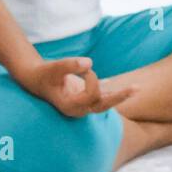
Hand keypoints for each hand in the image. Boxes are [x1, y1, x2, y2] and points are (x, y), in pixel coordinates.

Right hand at [19, 57, 134, 118]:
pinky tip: (122, 86)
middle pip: (103, 105)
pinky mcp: (84, 98)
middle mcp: (78, 109)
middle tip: (137, 89)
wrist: (35, 79)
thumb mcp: (54, 67)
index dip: (92, 79)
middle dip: (120, 96)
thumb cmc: (44, 74)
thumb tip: (89, 63)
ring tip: (137, 89)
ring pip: (104, 103)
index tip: (84, 67)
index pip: (91, 95)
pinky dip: (111, 91)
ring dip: (120, 95)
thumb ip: (69, 65)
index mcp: (70, 106)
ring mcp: (82, 105)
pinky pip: (101, 97)